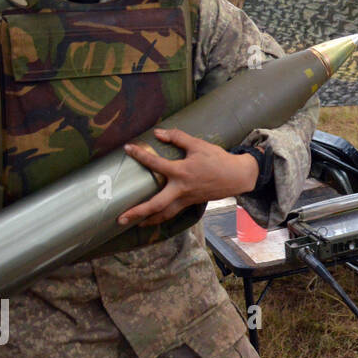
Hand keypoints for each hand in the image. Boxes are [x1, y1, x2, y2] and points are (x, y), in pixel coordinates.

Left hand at [119, 127, 258, 226]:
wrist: (237, 176)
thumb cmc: (218, 160)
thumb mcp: (199, 145)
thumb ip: (178, 137)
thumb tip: (158, 133)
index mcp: (181, 172)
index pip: (155, 164)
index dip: (140, 155)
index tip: (127, 148)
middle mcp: (181, 188)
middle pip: (156, 205)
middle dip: (137, 212)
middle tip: (120, 218)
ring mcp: (186, 198)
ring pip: (164, 214)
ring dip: (147, 220)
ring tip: (132, 224)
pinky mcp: (190, 203)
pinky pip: (173, 213)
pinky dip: (161, 217)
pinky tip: (153, 218)